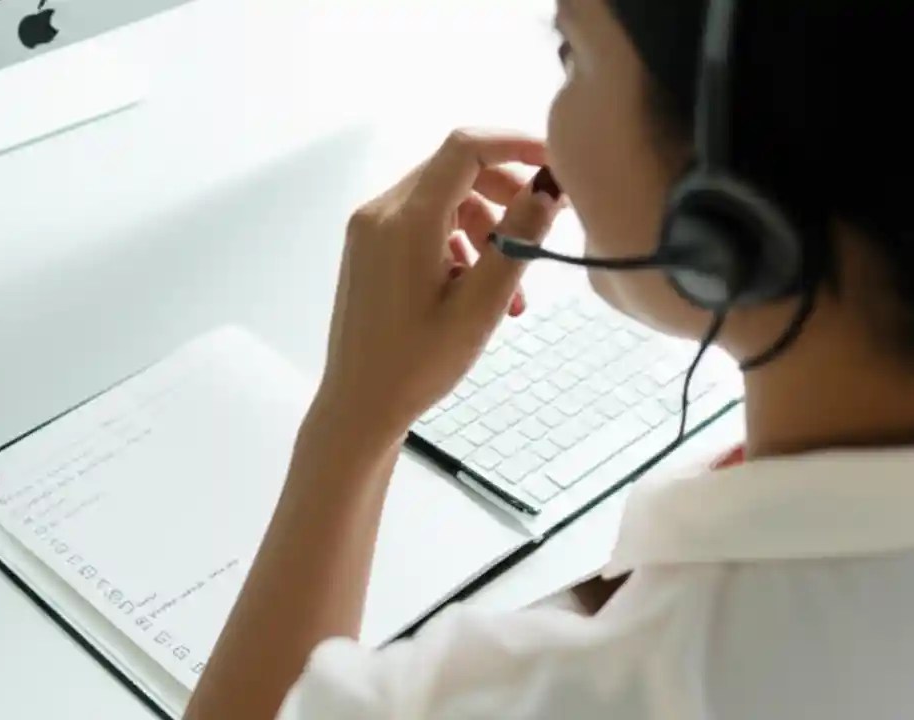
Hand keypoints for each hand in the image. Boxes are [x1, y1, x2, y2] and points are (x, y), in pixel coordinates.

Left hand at [312, 129, 563, 445]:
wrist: (358, 405)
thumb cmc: (416, 365)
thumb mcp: (480, 306)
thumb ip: (517, 241)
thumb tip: (549, 189)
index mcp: (405, 221)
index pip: (465, 148)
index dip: (515, 144)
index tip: (555, 165)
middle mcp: (380, 212)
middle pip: (455, 170)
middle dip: (506, 191)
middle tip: (545, 225)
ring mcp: (370, 229)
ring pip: (443, 198)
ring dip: (487, 225)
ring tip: (513, 285)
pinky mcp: (369, 247)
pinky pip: (423, 223)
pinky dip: (459, 241)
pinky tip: (478, 287)